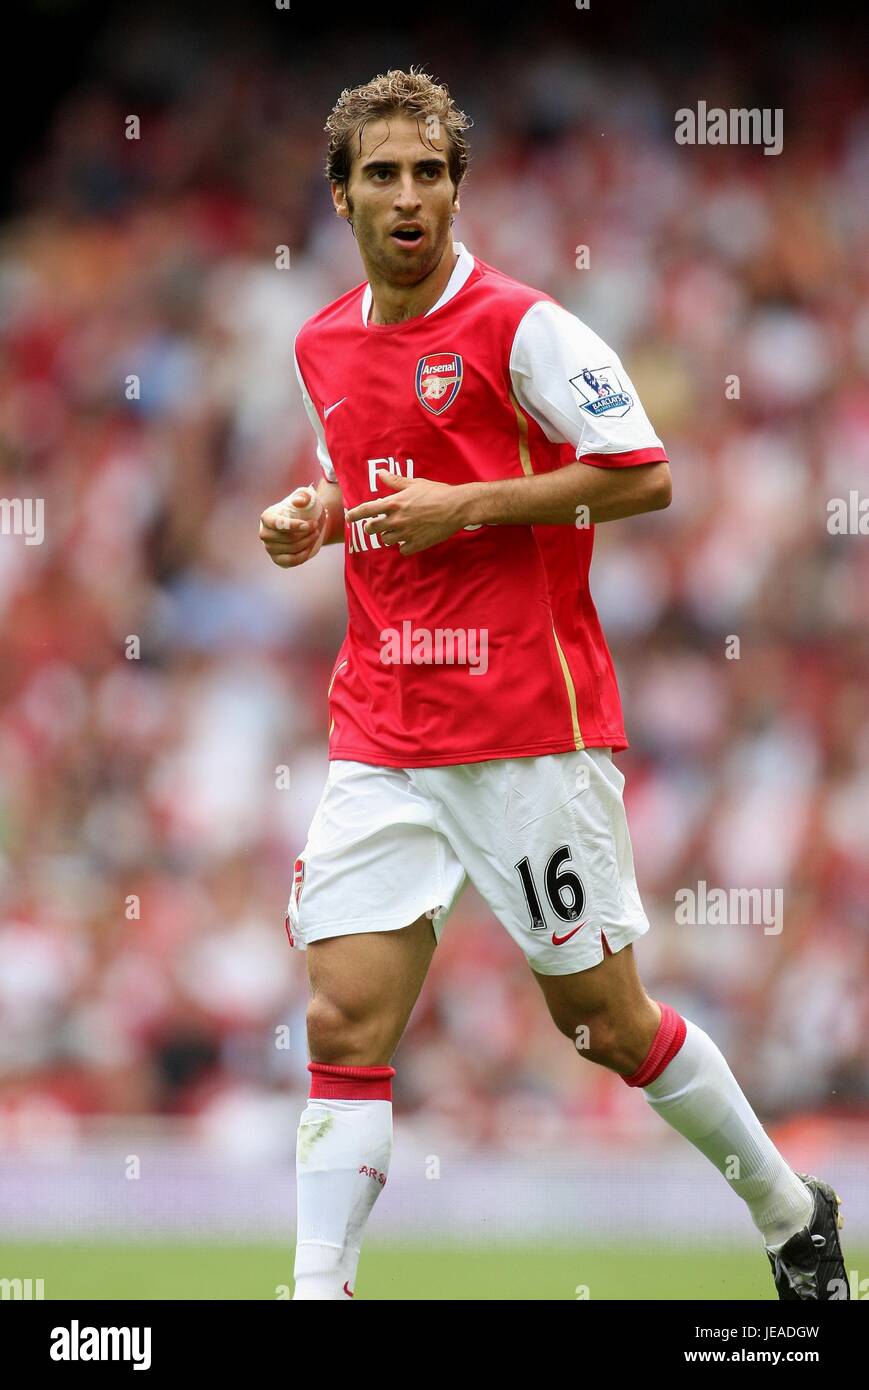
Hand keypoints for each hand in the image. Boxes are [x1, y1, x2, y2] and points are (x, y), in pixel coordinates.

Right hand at [259, 487, 327, 567]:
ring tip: (316, 534)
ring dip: (308, 542)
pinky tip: (309, 548)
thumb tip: (300, 502)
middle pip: (288, 538)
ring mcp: (270, 548)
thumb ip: (302, 496)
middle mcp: (265, 534)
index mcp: (267, 517)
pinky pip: (290, 561)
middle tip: (316, 527)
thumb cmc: (300, 509)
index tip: (309, 525)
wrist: (301, 524)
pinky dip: (302, 556)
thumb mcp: (303, 498)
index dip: (294, 526)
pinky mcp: (277, 559)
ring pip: (292, 549)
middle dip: (306, 534)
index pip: (277, 524)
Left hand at [343, 471, 469, 555]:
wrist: (456, 507)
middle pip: (372, 529)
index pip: (366, 510)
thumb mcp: (414, 483)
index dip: (354, 514)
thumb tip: (380, 473)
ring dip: (389, 535)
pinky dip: (404, 546)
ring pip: (387, 540)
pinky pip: (403, 550)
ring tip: (397, 530)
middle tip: (375, 525)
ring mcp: (406, 534)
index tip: (349, 517)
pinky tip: (410, 539)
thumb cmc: (436, 492)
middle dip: (371, 527)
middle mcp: (396, 520)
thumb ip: (395, 481)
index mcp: (393, 503)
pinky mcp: (416, 544)